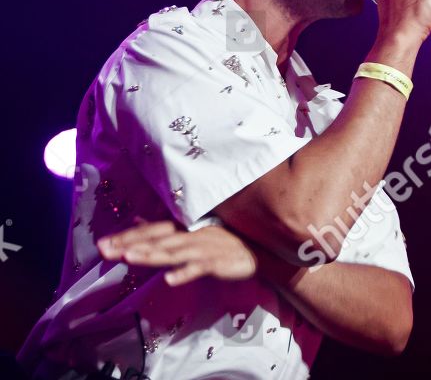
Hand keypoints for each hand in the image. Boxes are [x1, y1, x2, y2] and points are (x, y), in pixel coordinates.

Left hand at [97, 219, 258, 286]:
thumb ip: (164, 230)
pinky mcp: (217, 262)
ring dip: (152, 254)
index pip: (151, 231)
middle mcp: (191, 235)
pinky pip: (199, 268)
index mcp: (184, 228)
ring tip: (130, 258)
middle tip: (105, 251)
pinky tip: (170, 280)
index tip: (102, 244)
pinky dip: (185, 273)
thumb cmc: (223, 242)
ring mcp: (204, 248)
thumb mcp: (192, 234)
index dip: (127, 237)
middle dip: (131, 245)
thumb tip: (138, 219)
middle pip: (157, 240)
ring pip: (173, 252)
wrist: (259, 250)